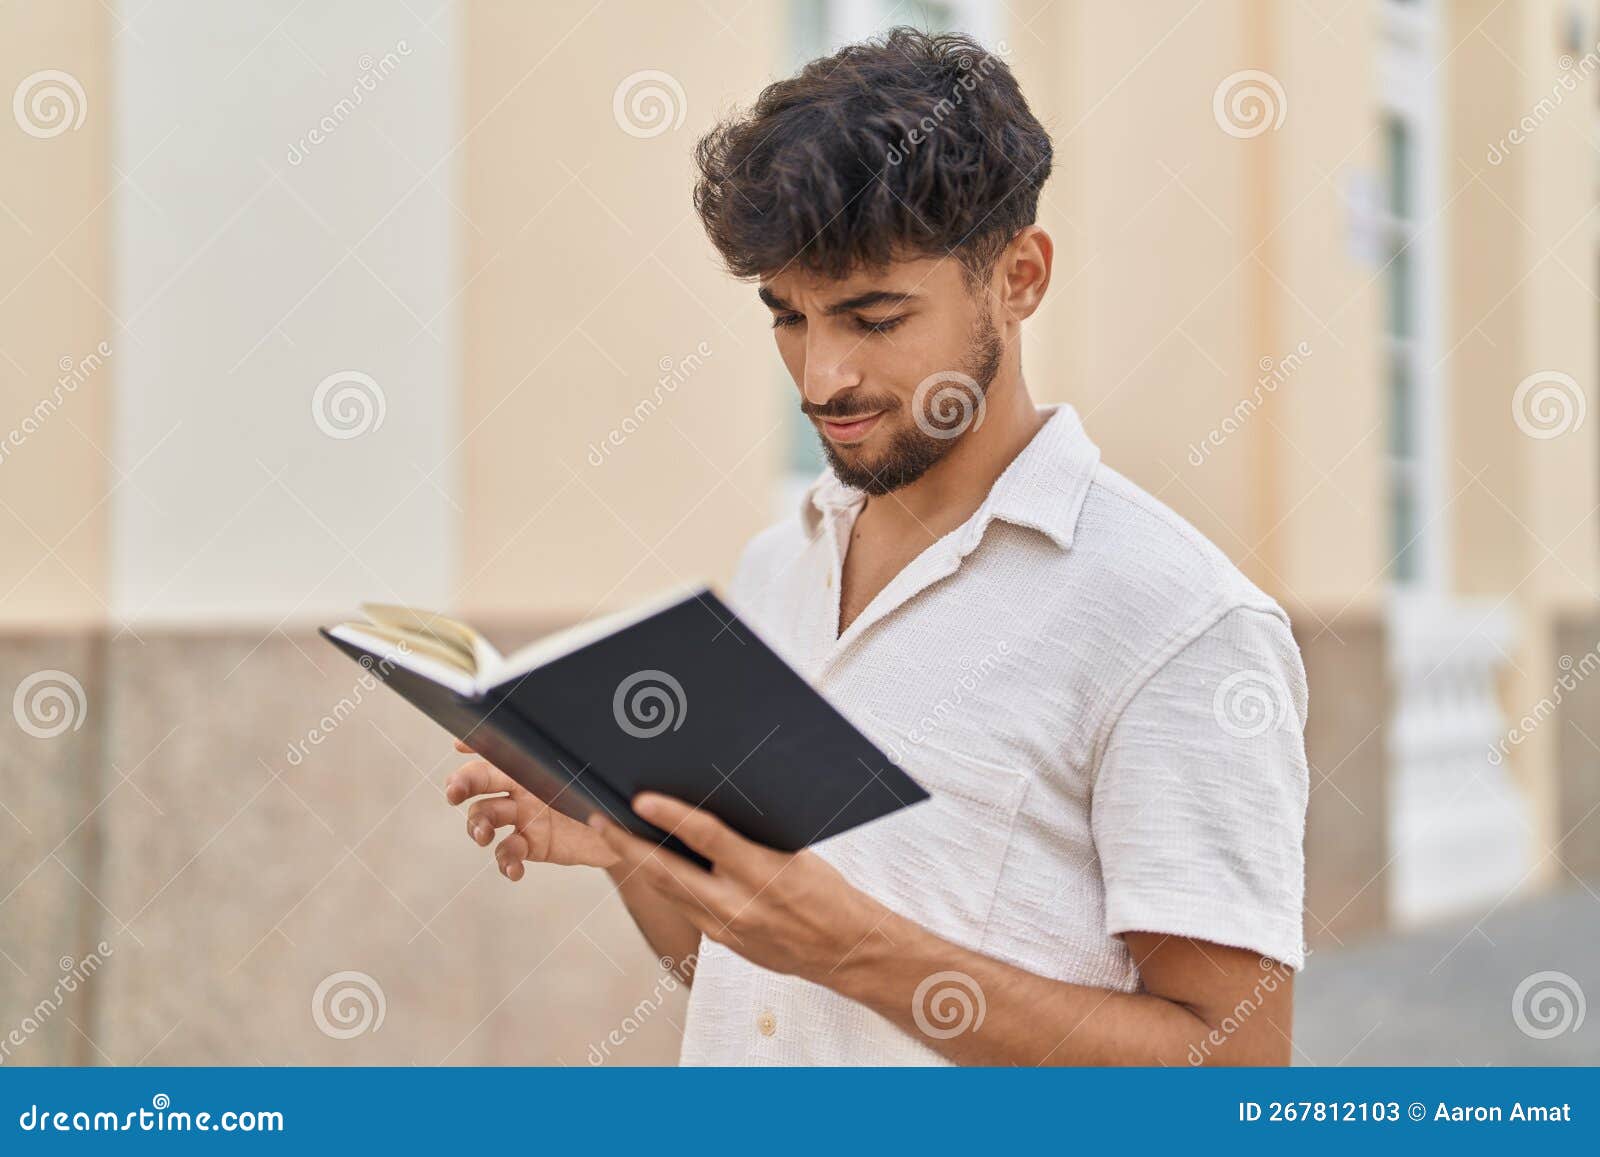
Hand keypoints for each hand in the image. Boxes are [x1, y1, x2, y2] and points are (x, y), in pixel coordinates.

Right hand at [444, 739, 619, 876]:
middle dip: (460, 784)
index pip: (499, 748)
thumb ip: (583, 751)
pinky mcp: (532, 845)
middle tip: (454, 793)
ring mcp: (523, 817)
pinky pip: (508, 853)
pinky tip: (514, 869)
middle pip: (478, 782)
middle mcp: (522, 788)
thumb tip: (582, 720)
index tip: (459, 744)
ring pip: (484, 818)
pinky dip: (506, 862)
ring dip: (476, 826)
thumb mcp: (598, 767)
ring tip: (483, 836)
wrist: (628, 830)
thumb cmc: (612, 790)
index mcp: (534, 762)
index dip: (475, 743)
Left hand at [590, 793, 887, 983]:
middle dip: (629, 843)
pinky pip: (682, 906)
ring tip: (611, 834)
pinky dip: (662, 883)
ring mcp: (725, 927)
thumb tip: (709, 803)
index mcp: (764, 873)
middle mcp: (738, 904)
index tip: (639, 798)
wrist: (843, 950)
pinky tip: (647, 864)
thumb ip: (751, 836)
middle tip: (599, 817)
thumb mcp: (794, 853)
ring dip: (637, 862)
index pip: (708, 837)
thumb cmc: (826, 892)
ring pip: (668, 890)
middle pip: (669, 870)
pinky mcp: (720, 940)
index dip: (670, 816)